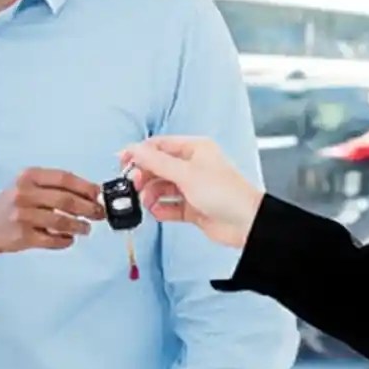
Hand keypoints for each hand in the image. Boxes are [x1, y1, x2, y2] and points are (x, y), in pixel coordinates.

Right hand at [0, 167, 105, 253]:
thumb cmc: (12, 205)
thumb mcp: (28, 185)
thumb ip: (54, 187)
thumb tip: (90, 193)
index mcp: (29, 177)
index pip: (64, 178)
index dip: (85, 187)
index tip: (98, 194)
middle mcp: (25, 194)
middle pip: (66, 200)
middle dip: (88, 208)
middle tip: (99, 213)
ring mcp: (23, 216)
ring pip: (61, 222)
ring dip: (79, 226)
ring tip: (86, 228)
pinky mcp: (22, 236)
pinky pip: (51, 240)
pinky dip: (65, 240)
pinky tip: (69, 239)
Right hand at [118, 136, 262, 248]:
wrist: (246, 223)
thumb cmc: (225, 193)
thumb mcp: (186, 173)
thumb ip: (156, 162)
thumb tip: (134, 149)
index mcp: (194, 149)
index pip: (159, 145)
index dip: (140, 153)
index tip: (122, 161)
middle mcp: (193, 166)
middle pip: (158, 167)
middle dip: (144, 176)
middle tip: (133, 184)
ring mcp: (192, 187)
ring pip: (162, 187)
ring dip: (151, 194)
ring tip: (147, 201)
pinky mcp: (192, 207)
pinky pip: (169, 206)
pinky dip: (161, 209)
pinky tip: (158, 212)